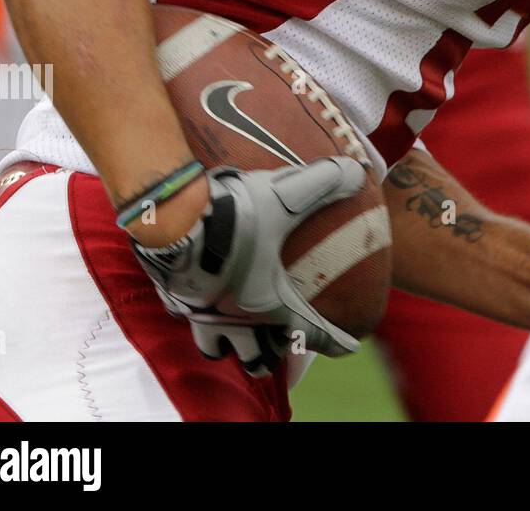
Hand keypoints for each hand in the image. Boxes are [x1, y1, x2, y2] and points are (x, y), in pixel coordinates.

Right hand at [130, 157, 365, 375]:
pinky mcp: (173, 299)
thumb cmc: (236, 215)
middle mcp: (233, 320)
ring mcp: (199, 314)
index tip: (348, 346)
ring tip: (237, 330)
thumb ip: (324, 183)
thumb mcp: (287, 196)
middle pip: (255, 359)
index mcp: (268, 304)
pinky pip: (186, 318)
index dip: (334, 341)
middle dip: (269, 355)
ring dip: (229, 343)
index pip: (311, 333)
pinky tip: (201, 295)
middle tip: (283, 341)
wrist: (173, 219)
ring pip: (215, 348)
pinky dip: (198, 313)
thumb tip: (357, 171)